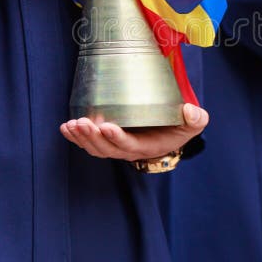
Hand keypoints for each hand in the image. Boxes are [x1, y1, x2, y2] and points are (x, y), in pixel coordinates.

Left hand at [60, 103, 208, 160]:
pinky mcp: (106, 139)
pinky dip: (75, 137)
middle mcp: (127, 150)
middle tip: (83, 123)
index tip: (107, 126)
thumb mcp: (193, 123)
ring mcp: (114, 146)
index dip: (117, 138)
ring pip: (94, 147)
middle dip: (92, 137)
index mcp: (146, 147)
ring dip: (81, 137)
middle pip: (106, 149)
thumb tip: (190, 111)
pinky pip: (88, 142)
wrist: (169, 131)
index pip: (129, 146)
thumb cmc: (180, 126)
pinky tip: (65, 128)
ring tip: (72, 125)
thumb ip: (196, 118)